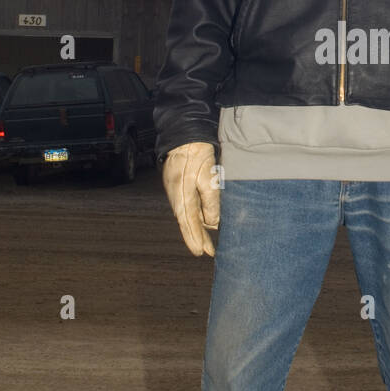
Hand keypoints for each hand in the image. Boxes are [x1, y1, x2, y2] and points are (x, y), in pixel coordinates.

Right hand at [161, 142, 219, 256]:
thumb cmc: (196, 155)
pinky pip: (189, 206)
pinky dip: (197, 216)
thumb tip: (212, 222)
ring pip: (189, 215)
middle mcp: (177, 197)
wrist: (184, 137)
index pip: (188, 223)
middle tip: (208, 252)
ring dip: (198, 227)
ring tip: (207, 242)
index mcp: (181, 196)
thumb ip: (211, 201)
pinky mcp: (181, 187)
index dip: (195, 239)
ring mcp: (178, 192)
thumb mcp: (207, 178)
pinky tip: (205, 221)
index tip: (202, 252)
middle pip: (188, 222)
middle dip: (197, 237)